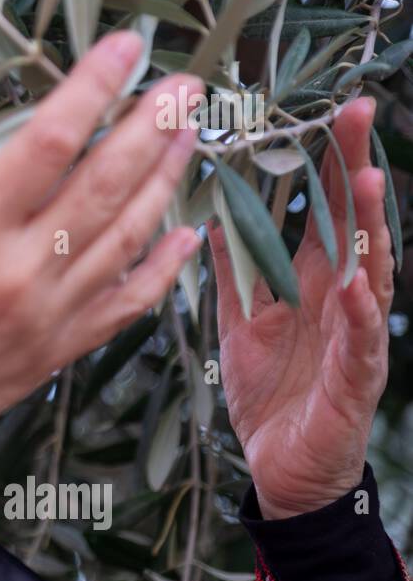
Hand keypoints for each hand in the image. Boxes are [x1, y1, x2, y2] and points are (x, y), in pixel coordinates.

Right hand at [0, 32, 204, 457]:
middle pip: (105, 186)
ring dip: (165, 182)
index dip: (91, 89)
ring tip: (190, 133)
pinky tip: (189, 234)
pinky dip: (164, 269)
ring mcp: (45, 317)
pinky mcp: (56, 352)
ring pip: (127, 239)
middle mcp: (16, 274)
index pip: (46, 144)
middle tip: (184, 82)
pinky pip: (126, 306)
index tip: (124, 47)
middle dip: (151, 127)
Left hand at [211, 97, 393, 518]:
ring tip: (365, 180)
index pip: (327, 212)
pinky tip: (355, 287)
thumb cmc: (271, 393)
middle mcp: (342, 301)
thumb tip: (210, 222)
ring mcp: (355, 338)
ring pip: (369, 273)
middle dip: (357, 170)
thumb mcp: (242, 324)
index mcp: (314, 284)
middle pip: (355, 226)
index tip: (331, 112)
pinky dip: (360, 315)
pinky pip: (361, 343)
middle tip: (357, 114)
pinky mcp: (355, 382)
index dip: (331, 163)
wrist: (281, 469)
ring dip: (368, 227)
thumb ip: (234, 274)